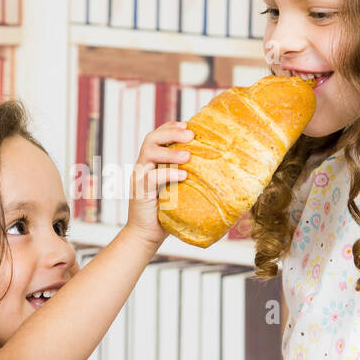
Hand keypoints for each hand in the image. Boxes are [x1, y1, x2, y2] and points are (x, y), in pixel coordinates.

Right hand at [125, 121, 192, 247]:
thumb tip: (220, 169)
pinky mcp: (139, 191)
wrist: (147, 235)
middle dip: (171, 133)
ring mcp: (139, 177)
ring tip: (188, 155)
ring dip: (169, 151)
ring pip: (148, 152)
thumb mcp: (179, 190)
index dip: (170, 127)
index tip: (188, 124)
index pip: (156, 136)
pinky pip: (150, 176)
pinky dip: (167, 173)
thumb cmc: (166, 212)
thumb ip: (189, 176)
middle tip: (190, 135)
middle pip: (151, 138)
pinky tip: (183, 176)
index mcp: (151, 162)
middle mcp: (143, 166)